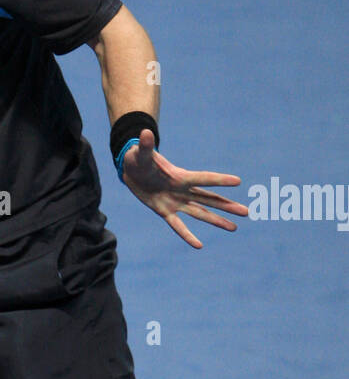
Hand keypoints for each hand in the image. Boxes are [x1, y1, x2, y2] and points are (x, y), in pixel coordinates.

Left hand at [119, 129, 248, 247]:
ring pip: (200, 212)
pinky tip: (199, 245)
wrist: (132, 170)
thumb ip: (145, 146)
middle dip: (227, 205)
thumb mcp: (140, 153)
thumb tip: (144, 132)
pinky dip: (187, 235)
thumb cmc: (138, 158)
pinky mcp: (165, 211)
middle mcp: (182, 190)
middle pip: (209, 199)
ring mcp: (176, 202)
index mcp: (180, 176)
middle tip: (247, 212)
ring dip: (217, 220)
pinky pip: (178, 226)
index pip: (203, 179)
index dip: (219, 180)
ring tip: (234, 227)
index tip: (238, 181)